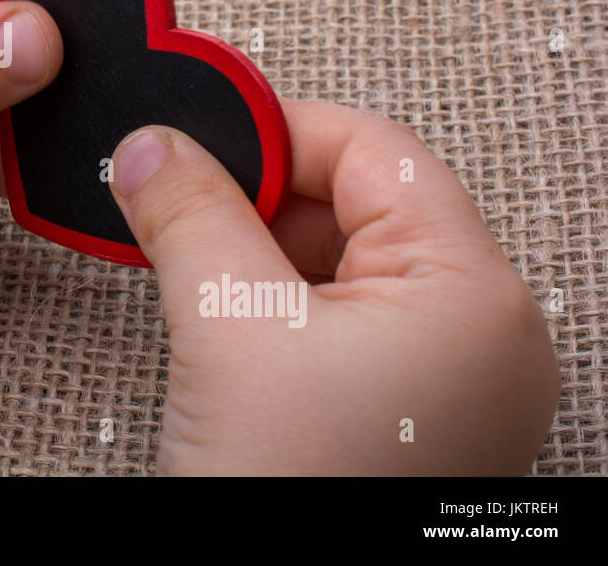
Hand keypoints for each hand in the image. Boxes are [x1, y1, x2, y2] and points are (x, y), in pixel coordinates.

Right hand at [108, 99, 559, 474]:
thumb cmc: (295, 494)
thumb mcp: (228, 328)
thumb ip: (188, 214)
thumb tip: (150, 146)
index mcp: (470, 293)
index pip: (374, 152)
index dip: (278, 131)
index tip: (195, 132)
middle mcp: (477, 331)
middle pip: (360, 203)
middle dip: (257, 195)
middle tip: (174, 199)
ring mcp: (445, 380)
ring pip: (342, 263)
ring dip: (257, 250)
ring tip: (187, 259)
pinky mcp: (404, 413)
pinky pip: (338, 320)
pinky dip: (272, 301)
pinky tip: (218, 313)